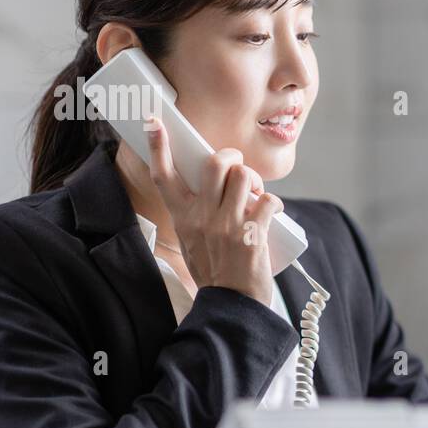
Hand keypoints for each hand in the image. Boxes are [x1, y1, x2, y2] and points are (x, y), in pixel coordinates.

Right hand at [145, 116, 280, 306]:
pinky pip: (268, 200)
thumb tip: (213, 187)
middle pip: (214, 163)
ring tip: (255, 196)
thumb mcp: (192, 241)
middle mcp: (202, 217)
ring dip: (254, 180)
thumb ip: (197, 214)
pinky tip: (271, 213)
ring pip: (243, 175)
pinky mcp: (252, 233)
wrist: (231, 305)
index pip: (164, 177)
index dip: (158, 147)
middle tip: (237, 168)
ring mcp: (227, 224)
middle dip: (230, 157)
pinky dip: (274, 203)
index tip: (154, 122)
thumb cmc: (215, 271)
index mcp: (183, 218)